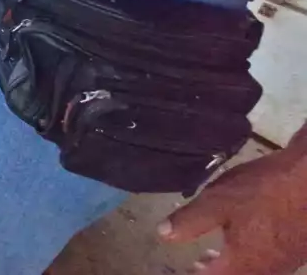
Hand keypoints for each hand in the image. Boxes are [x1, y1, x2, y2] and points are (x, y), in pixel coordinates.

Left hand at [158, 147, 306, 273]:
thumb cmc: (266, 191)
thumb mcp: (218, 201)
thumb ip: (189, 221)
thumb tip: (163, 235)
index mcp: (244, 266)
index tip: (185, 268)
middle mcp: (267, 271)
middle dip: (212, 272)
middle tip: (194, 266)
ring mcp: (286, 262)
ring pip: (253, 272)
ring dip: (230, 267)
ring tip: (210, 256)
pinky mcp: (298, 249)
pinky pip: (268, 263)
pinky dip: (248, 258)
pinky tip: (242, 239)